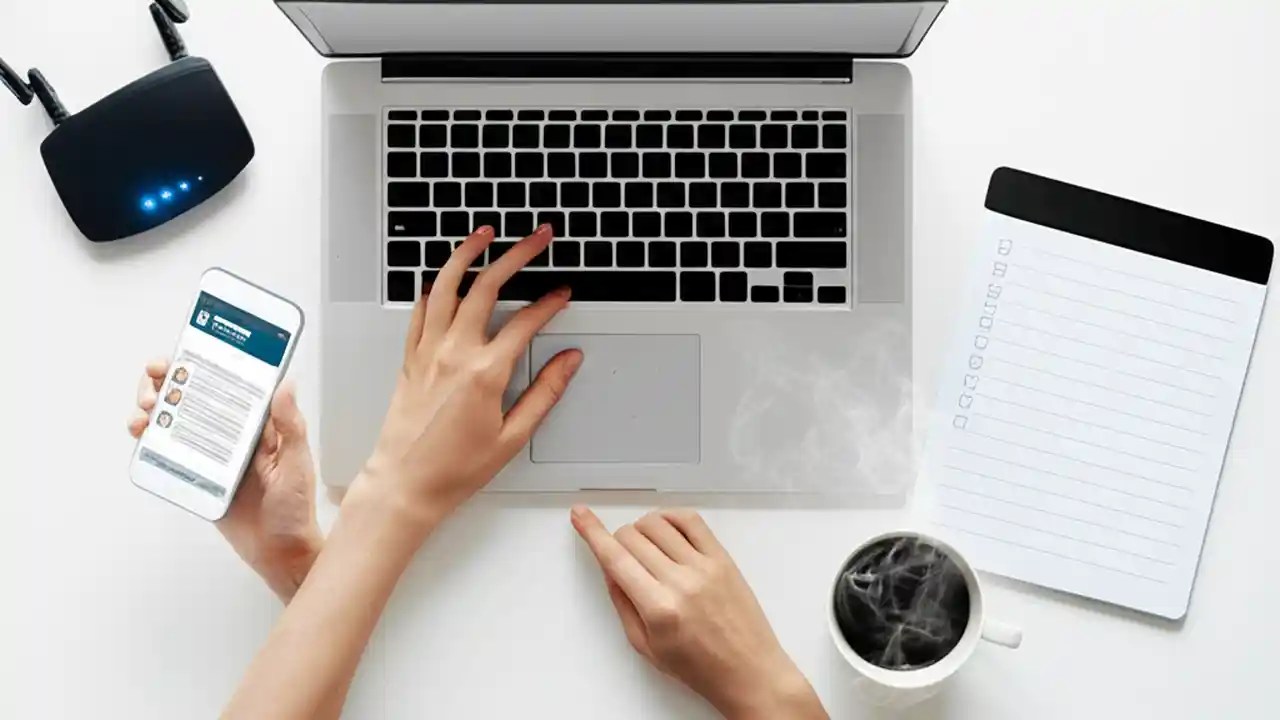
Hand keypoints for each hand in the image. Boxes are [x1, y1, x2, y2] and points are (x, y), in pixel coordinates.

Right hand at [129, 360, 322, 602]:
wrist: (279, 553)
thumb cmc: (296, 509)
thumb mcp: (296, 463)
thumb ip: (290, 426)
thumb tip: (286, 384)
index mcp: (259, 424)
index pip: (228, 384)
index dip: (204, 365)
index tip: (183, 354)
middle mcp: (232, 435)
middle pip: (193, 397)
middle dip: (168, 382)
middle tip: (155, 381)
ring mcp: (212, 456)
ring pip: (175, 421)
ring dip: (154, 409)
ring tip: (144, 410)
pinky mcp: (196, 477)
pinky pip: (168, 454)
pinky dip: (150, 442)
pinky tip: (141, 435)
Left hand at [357, 224, 581, 525]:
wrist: (405, 485)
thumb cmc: (455, 469)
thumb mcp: (513, 437)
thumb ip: (545, 392)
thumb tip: (569, 361)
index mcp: (484, 374)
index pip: (526, 322)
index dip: (550, 303)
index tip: (563, 293)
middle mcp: (453, 354)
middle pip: (488, 287)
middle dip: (517, 255)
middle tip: (537, 238)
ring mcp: (427, 352)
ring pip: (447, 286)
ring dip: (468, 254)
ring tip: (485, 234)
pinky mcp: (409, 358)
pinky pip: (421, 310)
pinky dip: (435, 286)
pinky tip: (444, 276)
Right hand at [571, 506, 826, 719]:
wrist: (749, 672)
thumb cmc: (700, 668)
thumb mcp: (647, 647)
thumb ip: (623, 604)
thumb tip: (610, 568)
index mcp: (658, 609)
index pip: (615, 558)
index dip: (592, 532)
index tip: (580, 515)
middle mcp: (681, 582)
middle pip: (633, 537)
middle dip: (618, 540)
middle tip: (622, 556)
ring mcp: (705, 567)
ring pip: (658, 524)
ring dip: (641, 528)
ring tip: (645, 547)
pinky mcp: (723, 559)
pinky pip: (691, 520)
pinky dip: (671, 516)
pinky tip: (666, 529)